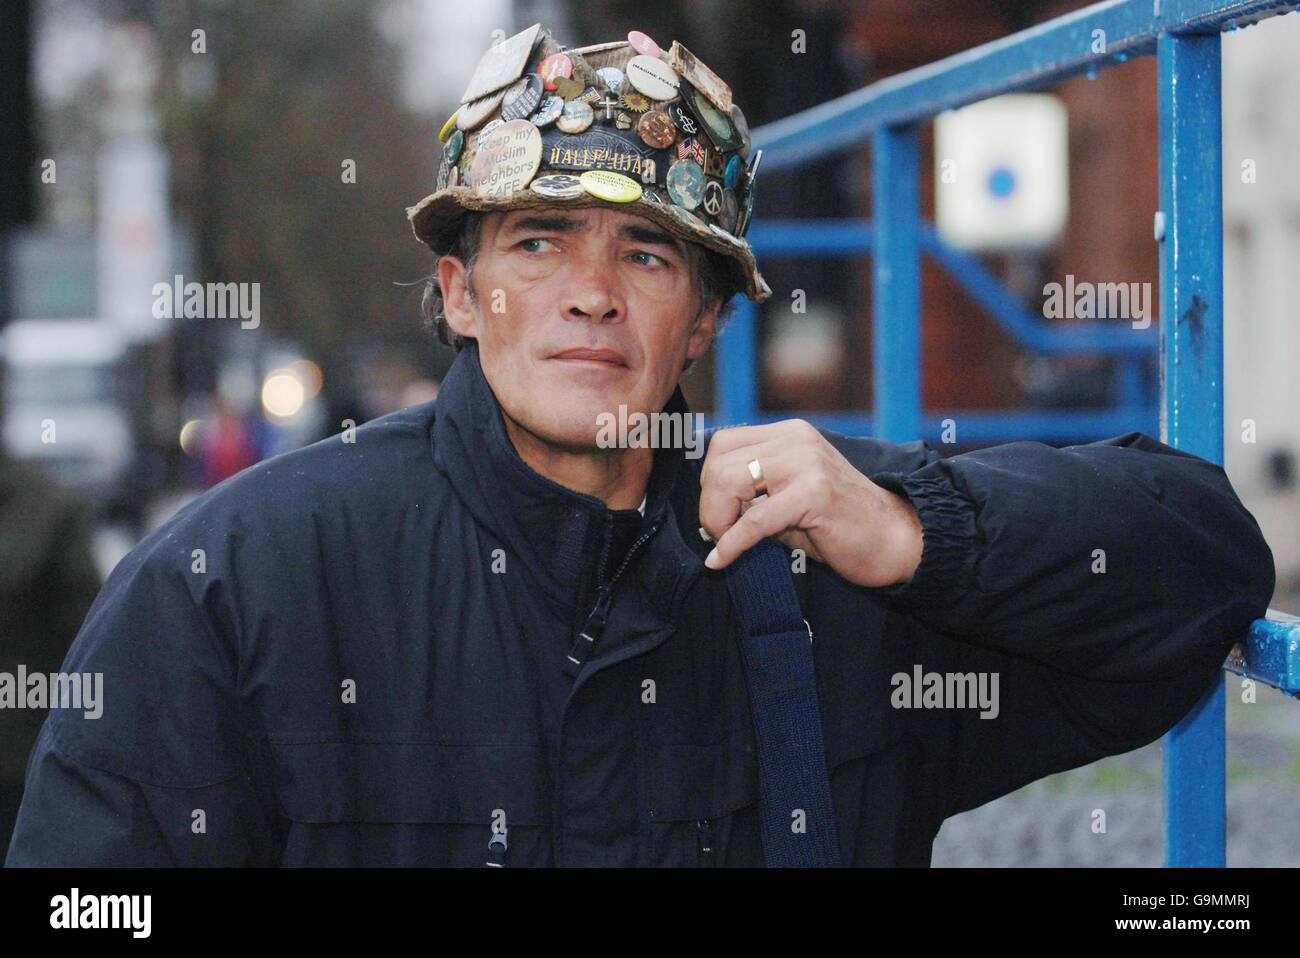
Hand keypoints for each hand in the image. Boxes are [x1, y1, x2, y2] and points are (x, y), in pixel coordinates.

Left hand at [698, 421, 923, 587]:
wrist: (897, 541)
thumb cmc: (840, 526)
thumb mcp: (789, 499)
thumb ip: (753, 494)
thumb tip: (709, 509)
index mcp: (789, 434)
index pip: (723, 443)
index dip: (709, 482)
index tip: (719, 515)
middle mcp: (796, 439)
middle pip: (719, 461)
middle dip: (710, 504)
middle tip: (720, 533)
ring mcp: (806, 463)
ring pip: (729, 482)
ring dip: (718, 519)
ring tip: (728, 544)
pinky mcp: (813, 494)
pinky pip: (754, 520)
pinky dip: (732, 544)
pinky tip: (721, 562)